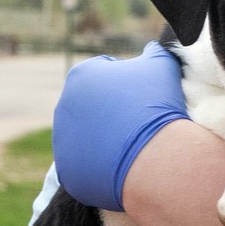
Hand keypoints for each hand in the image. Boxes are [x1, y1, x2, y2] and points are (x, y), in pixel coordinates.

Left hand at [52, 42, 187, 210]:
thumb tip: (151, 52)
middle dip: (113, 113)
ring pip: (88, 138)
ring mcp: (62, 143)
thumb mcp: (162, 64)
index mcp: (81, 75)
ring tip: (133, 147)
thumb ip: (152, 52)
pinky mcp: (68, 173)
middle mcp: (63, 107)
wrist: (154, 158)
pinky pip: (87, 167)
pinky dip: (103, 168)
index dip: (128, 84)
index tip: (144, 97)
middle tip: (140, 123)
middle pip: (93, 107)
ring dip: (106, 140)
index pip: (105, 73)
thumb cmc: (156, 107)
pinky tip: (124, 168)